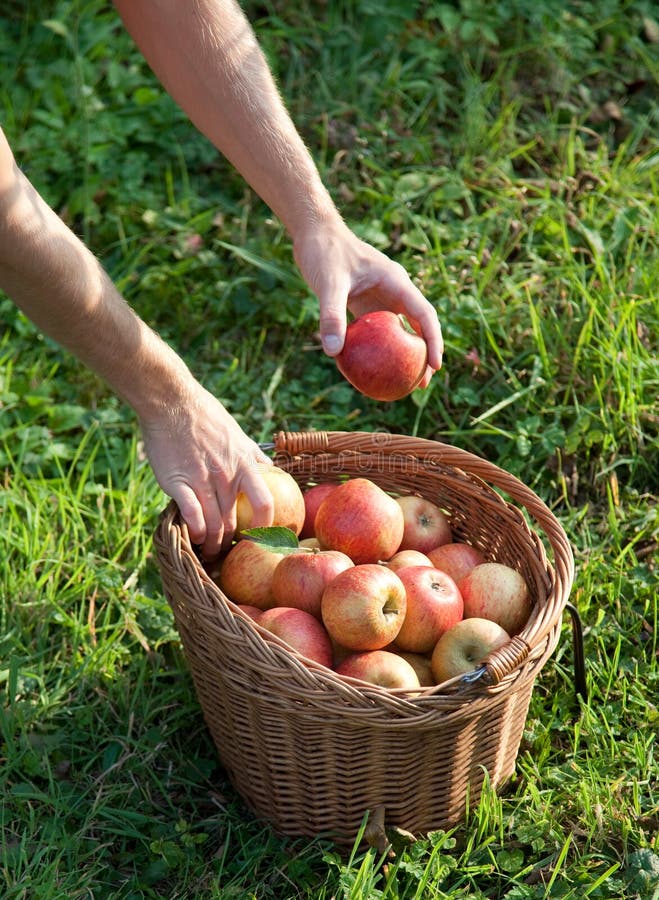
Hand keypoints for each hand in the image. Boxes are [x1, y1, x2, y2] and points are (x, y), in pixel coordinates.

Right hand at [139, 383, 273, 558]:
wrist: (173, 402)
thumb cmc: (207, 417)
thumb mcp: (239, 435)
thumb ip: (254, 456)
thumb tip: (271, 468)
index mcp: (245, 465)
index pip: (265, 504)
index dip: (266, 527)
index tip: (260, 537)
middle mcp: (227, 476)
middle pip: (235, 523)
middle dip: (231, 544)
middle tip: (226, 551)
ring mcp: (203, 480)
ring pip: (213, 525)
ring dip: (212, 544)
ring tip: (209, 551)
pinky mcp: (179, 482)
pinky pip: (192, 516)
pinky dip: (195, 532)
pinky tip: (194, 537)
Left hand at [293, 220, 442, 386]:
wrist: (314, 233)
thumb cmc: (324, 252)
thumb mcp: (328, 283)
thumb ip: (331, 315)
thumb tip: (333, 352)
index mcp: (396, 282)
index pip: (423, 315)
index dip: (433, 341)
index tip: (435, 366)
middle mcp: (393, 291)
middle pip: (418, 327)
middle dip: (424, 355)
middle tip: (422, 384)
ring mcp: (380, 298)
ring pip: (398, 331)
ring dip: (403, 356)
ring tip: (403, 384)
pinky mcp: (364, 304)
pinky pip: (375, 332)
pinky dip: (377, 350)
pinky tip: (370, 369)